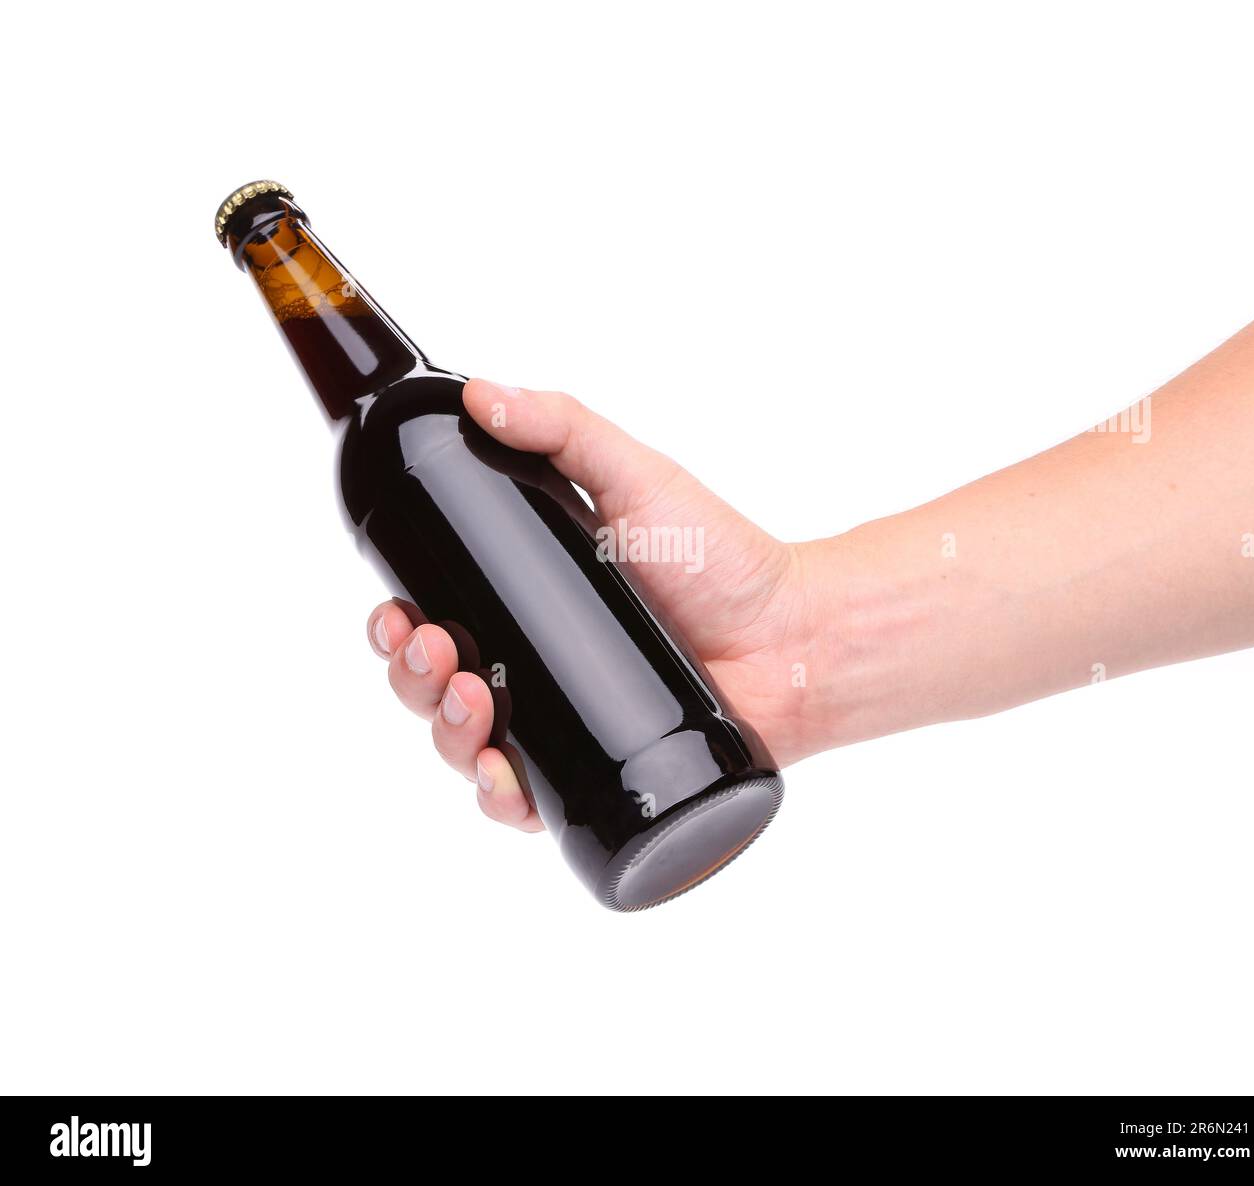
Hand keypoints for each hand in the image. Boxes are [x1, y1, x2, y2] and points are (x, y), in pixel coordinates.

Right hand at [365, 379, 817, 831]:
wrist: (791, 636)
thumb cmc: (717, 557)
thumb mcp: (634, 476)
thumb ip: (562, 428)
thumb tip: (478, 395)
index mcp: (525, 599)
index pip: (432, 618)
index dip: (395, 627)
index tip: (394, 614)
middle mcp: (530, 664)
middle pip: (431, 687)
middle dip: (412, 677)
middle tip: (435, 648)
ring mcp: (559, 723)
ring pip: (464, 746)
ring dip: (445, 733)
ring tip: (473, 698)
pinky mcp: (591, 776)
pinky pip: (525, 803)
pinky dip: (500, 798)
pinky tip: (502, 777)